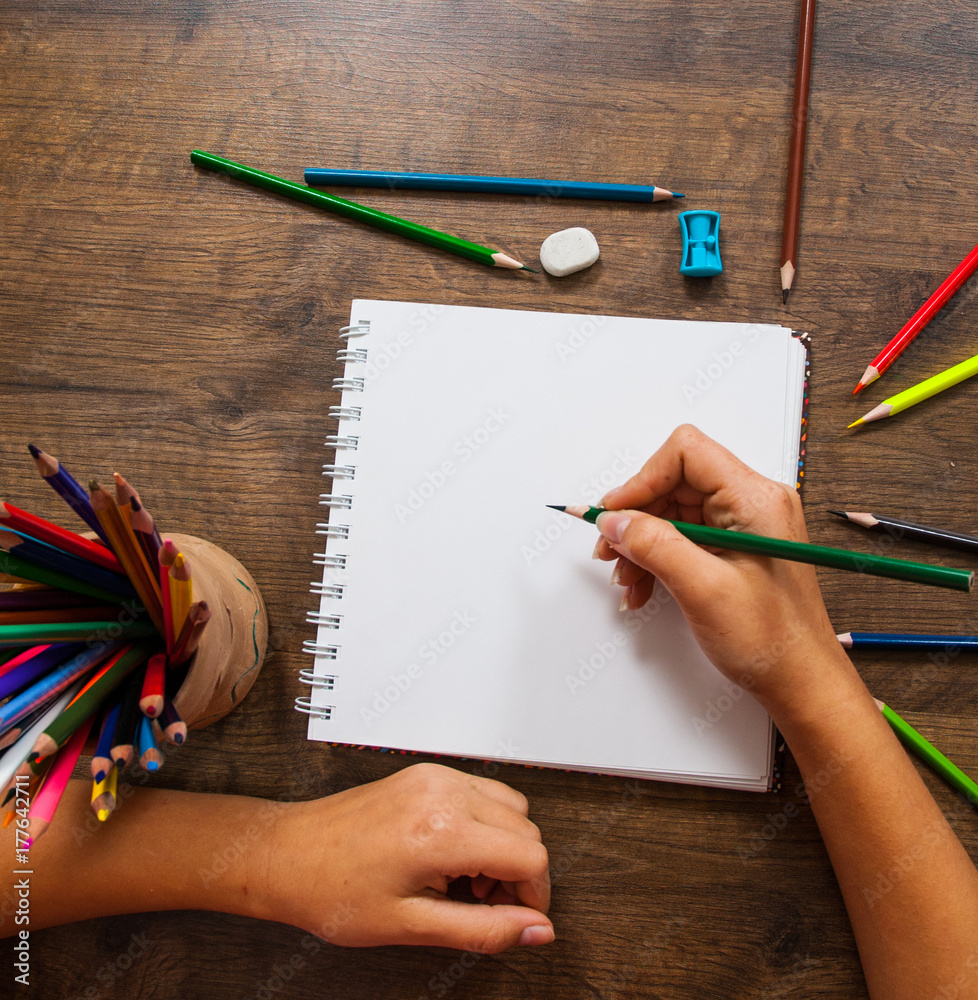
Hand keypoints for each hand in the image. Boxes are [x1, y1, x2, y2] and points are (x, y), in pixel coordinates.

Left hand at [264, 762, 552, 952]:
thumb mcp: (412, 926)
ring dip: (504, 846)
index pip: (531, 856)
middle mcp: (445, 793)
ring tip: (466, 881)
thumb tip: (536, 931)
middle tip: (485, 906)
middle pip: (526, 829)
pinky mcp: (426, 774)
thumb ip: (484, 930)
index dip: (534, 896)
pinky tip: (454, 855)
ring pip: (511, 806)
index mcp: (443, 830)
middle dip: (519, 874)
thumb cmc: (333, 890)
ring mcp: (436, 777)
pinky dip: (484, 824)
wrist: (288, 854)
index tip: (517, 919)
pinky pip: (482, 792)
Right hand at [592, 424, 852, 718]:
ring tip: (627, 578)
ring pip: (674, 511)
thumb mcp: (703, 589)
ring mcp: (744, 524)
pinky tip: (644, 586)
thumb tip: (615, 521)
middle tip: (610, 550)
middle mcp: (753, 502)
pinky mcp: (736, 546)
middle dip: (637, 517)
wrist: (800, 681)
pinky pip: (684, 536)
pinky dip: (657, 557)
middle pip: (674, 482)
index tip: (615, 514)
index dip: (642, 479)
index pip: (686, 453)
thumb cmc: (772, 641)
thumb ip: (655, 545)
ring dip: (642, 542)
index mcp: (756, 500)